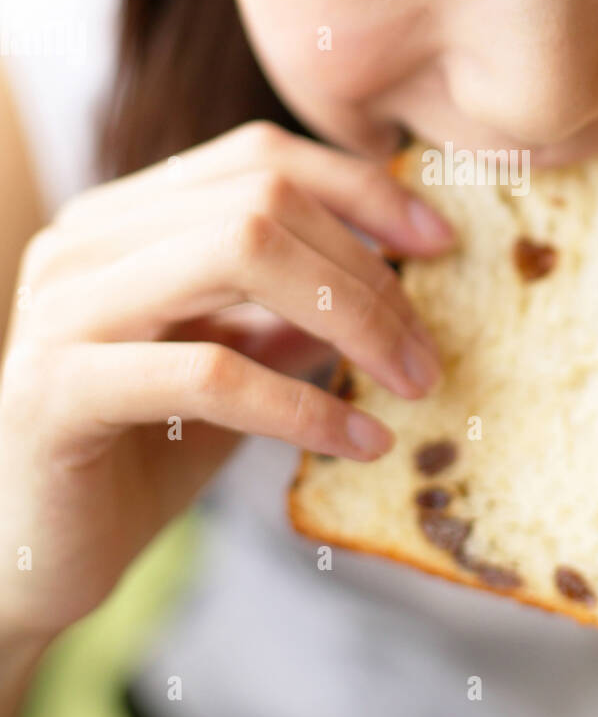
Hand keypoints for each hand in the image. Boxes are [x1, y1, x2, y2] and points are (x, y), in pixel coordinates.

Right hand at [0, 120, 455, 638]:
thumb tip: (398, 271)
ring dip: (350, 318)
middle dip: (367, 269)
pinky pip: (209, 372)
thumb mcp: (233, 362)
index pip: (258, 156)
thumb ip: (290, 310)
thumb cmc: (139, 454)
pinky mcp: (57, 388)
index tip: (438, 242)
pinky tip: (363, 441)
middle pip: (261, 200)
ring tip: (412, 383)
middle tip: (429, 346)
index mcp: (124, 218)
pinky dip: (302, 404)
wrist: (31, 560)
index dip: (360, 189)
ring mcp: (62, 306)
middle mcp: (85, 240)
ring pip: (238, 252)